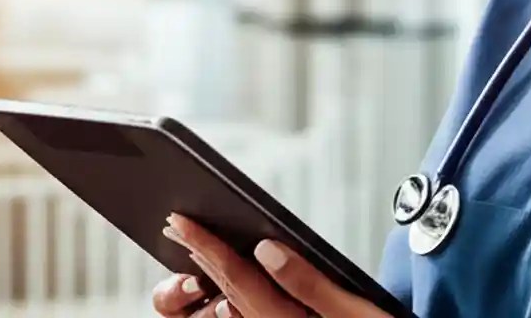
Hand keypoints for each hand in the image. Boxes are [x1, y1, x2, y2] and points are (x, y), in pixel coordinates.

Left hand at [153, 212, 394, 317]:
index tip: (182, 221)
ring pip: (232, 308)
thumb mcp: (354, 311)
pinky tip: (229, 297)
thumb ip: (308, 283)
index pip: (236, 278)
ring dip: (211, 279)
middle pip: (228, 291)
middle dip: (200, 256)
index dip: (207, 246)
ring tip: (195, 253)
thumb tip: (266, 249)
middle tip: (176, 226)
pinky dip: (235, 302)